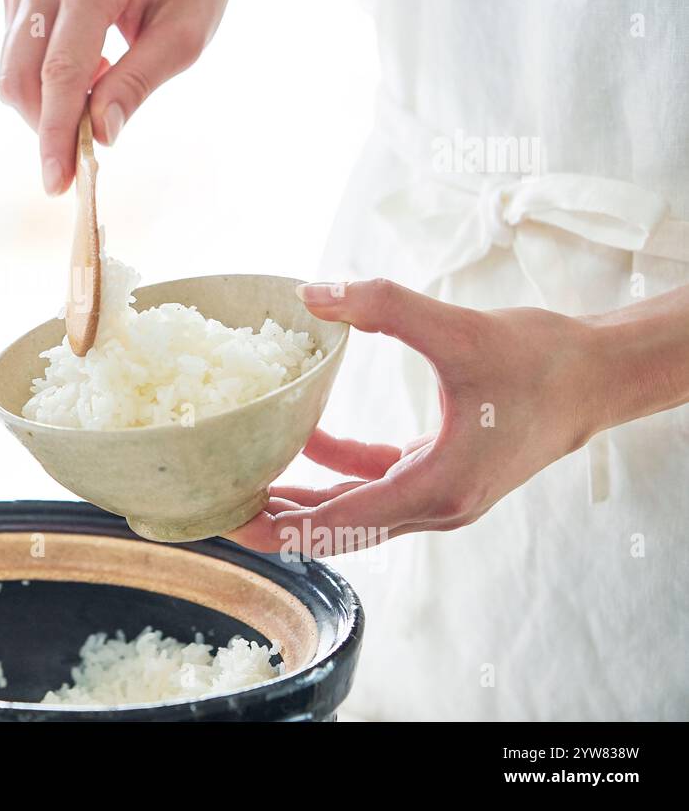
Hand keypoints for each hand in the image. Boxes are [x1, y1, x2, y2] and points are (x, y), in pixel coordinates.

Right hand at [0, 0, 246, 195]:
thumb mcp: (184, 39)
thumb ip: (138, 84)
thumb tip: (100, 134)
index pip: (62, 72)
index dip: (55, 134)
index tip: (57, 183)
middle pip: (24, 76)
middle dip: (47, 128)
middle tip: (82, 158)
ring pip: (12, 70)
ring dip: (48, 103)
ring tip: (103, 84)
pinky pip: (15, 54)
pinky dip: (45, 78)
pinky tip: (88, 61)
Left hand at [227, 279, 606, 555]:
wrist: (599, 377)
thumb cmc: (540, 360)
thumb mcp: (457, 328)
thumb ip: (383, 307)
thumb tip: (312, 293)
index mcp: (438, 488)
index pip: (342, 522)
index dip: (282, 526)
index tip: (232, 521)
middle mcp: (438, 507)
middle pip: (342, 527)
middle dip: (280, 521)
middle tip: (220, 507)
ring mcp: (442, 495)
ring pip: (358, 508)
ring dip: (306, 497)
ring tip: (248, 481)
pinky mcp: (444, 474)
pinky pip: (379, 480)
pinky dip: (341, 465)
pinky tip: (307, 435)